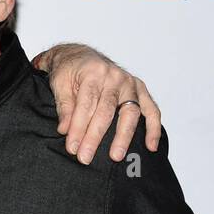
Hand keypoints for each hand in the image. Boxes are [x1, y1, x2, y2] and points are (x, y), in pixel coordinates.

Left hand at [33, 42, 161, 163]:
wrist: (80, 56)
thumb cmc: (69, 70)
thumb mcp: (59, 84)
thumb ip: (64, 107)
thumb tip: (65, 130)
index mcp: (93, 72)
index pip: (86, 105)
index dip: (78, 128)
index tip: (72, 147)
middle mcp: (114, 77)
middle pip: (107, 111)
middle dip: (95, 136)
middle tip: (86, 157)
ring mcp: (129, 83)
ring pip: (130, 113)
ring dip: (123, 136)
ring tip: (116, 156)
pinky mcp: (139, 90)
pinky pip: (151, 109)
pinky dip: (153, 128)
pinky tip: (150, 146)